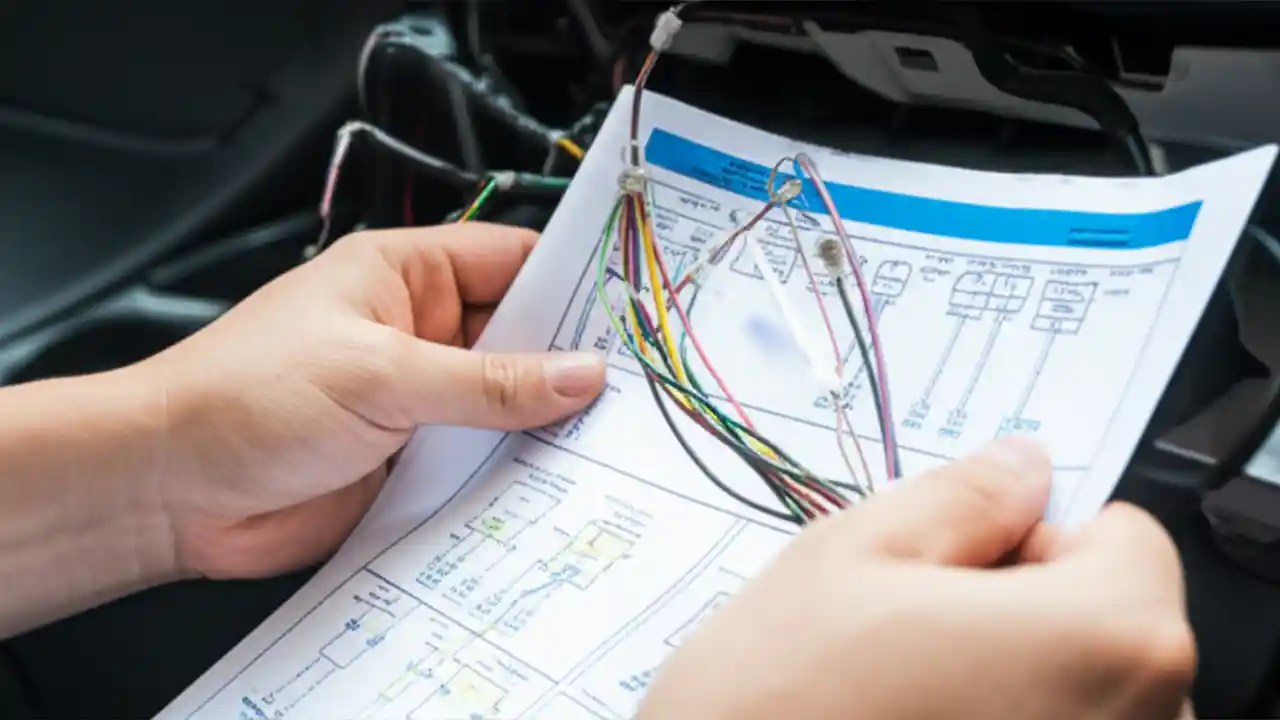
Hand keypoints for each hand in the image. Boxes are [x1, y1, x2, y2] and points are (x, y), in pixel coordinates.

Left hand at [145, 224, 605, 578]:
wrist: (168, 490)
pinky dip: (511, 475)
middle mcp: (417, 332)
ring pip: (504, 407)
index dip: (574, 282)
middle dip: (568, 365)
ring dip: (543, 427)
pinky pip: (479, 462)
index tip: (635, 311)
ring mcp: (416, 400)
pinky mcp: (410, 461)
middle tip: (636, 392)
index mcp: (404, 275)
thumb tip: (579, 374)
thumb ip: (487, 383)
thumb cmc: (246, 397)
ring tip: (611, 445)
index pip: (513, 262)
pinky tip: (555, 488)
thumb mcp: (380, 375)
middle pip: (520, 340)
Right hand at [637, 437, 1195, 719]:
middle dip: (1021, 610)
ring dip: (1010, 681)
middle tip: (912, 634)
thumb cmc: (778, 706)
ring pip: (1079, 692)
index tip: (957, 566)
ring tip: (904, 699)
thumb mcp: (855, 554)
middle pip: (1108, 621)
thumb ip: (963, 497)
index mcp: (1108, 638)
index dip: (1030, 537)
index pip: (1124, 538)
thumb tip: (1021, 467)